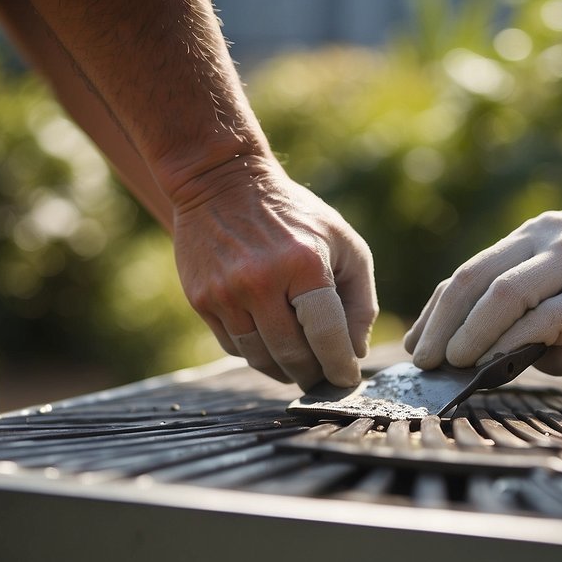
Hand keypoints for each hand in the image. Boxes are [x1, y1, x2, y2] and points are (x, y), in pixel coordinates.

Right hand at [172, 155, 376, 388]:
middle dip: (314, 374)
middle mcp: (261, 282)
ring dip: (284, 372)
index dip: (340, 366)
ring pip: (261, 358)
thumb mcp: (343, 242)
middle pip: (292, 355)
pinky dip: (256, 354)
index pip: (327, 335)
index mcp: (305, 265)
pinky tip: (270, 344)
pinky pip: (234, 347)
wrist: (220, 182)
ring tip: (300, 368)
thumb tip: (355, 351)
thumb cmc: (294, 215)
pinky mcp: (202, 300)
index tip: (348, 380)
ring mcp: (226, 293)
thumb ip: (359, 298)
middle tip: (325, 379)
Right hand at [405, 200, 561, 374]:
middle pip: (496, 289)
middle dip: (457, 331)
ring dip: (443, 311)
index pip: (534, 318)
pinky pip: (486, 259)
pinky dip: (456, 291)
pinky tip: (434, 319)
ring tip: (419, 346)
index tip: (465, 371)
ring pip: (479, 268)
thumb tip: (498, 362)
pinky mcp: (536, 226)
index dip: (494, 347)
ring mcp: (549, 231)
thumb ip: (560, 355)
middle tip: (431, 364)